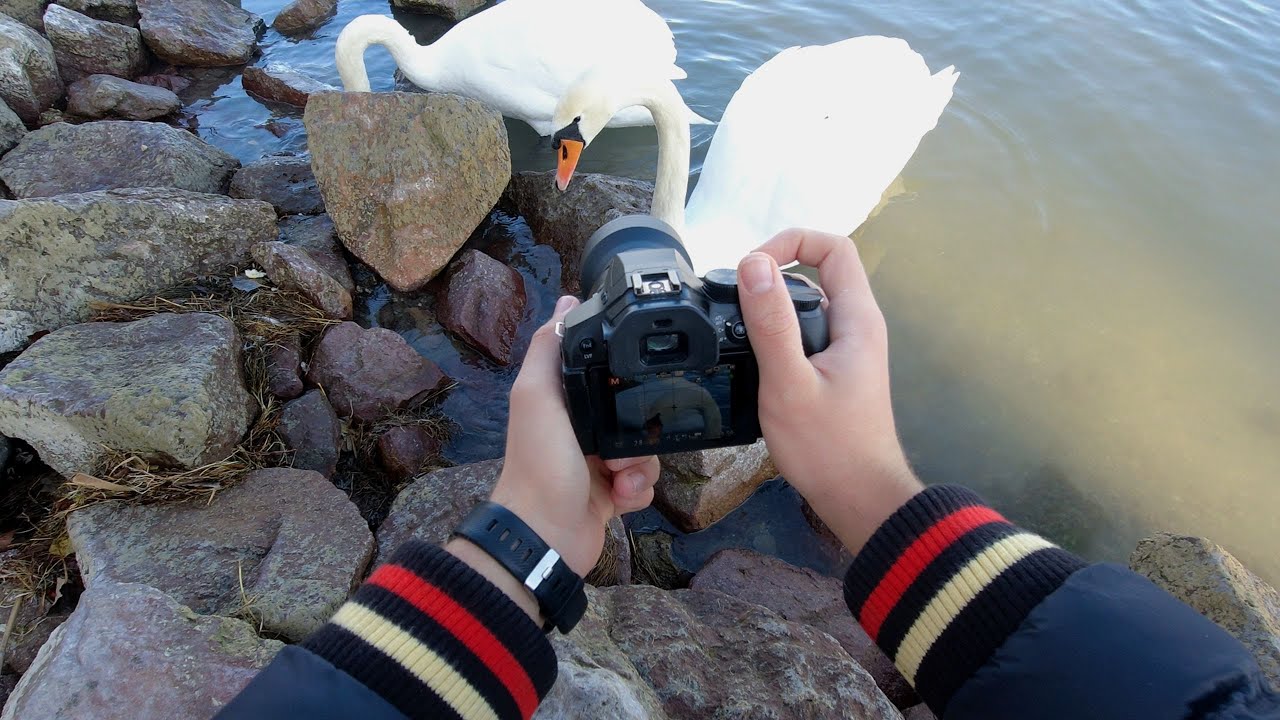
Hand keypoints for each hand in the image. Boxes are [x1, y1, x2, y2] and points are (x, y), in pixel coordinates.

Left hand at [446, 296, 658, 621]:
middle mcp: (581, 428)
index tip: (631, 386)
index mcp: (562, 401)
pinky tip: (620, 497)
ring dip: (639, 465)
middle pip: (635, 412)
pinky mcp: (613, 493)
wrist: (546, 537)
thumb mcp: (537, 396)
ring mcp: (598, 462)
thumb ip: (549, 349)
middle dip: (639, 431)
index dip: (622, 376)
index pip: (605, 372)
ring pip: (646, 448)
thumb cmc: (539, 465)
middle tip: (618, 448)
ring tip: (618, 477)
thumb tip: (567, 300)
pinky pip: (646, 481)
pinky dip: (638, 490)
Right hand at [736, 229, 923, 552]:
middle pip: (816, 272)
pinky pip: (804, 335)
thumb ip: (771, 323)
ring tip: (735, 328)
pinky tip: (752, 359)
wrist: (859, 499)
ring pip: (808, 306)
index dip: (790, 242)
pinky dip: (776, 336)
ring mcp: (847, 351)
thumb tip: (753, 263)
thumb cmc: (829, 448)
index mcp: (858, 319)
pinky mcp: (834, 372)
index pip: (833, 247)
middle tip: (734, 299)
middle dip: (772, 275)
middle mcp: (858, 327)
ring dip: (771, 308)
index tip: (752, 266)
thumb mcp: (789, 382)